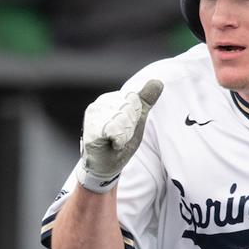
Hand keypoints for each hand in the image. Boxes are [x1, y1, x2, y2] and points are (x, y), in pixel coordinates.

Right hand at [75, 79, 162, 193]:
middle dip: (130, 126)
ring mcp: (93, 116)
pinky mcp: (90, 129)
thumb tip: (158, 82)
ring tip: (116, 141)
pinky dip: (118, 140)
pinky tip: (112, 144)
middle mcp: (99, 104)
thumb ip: (145, 100)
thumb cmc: (120, 142)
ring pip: (122, 118)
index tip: (127, 128)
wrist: (106, 166)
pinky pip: (113, 130)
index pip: (134, 99)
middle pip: (128, 108)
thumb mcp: (137, 120)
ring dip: (124, 135)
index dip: (136, 117)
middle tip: (121, 137)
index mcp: (111, 99)